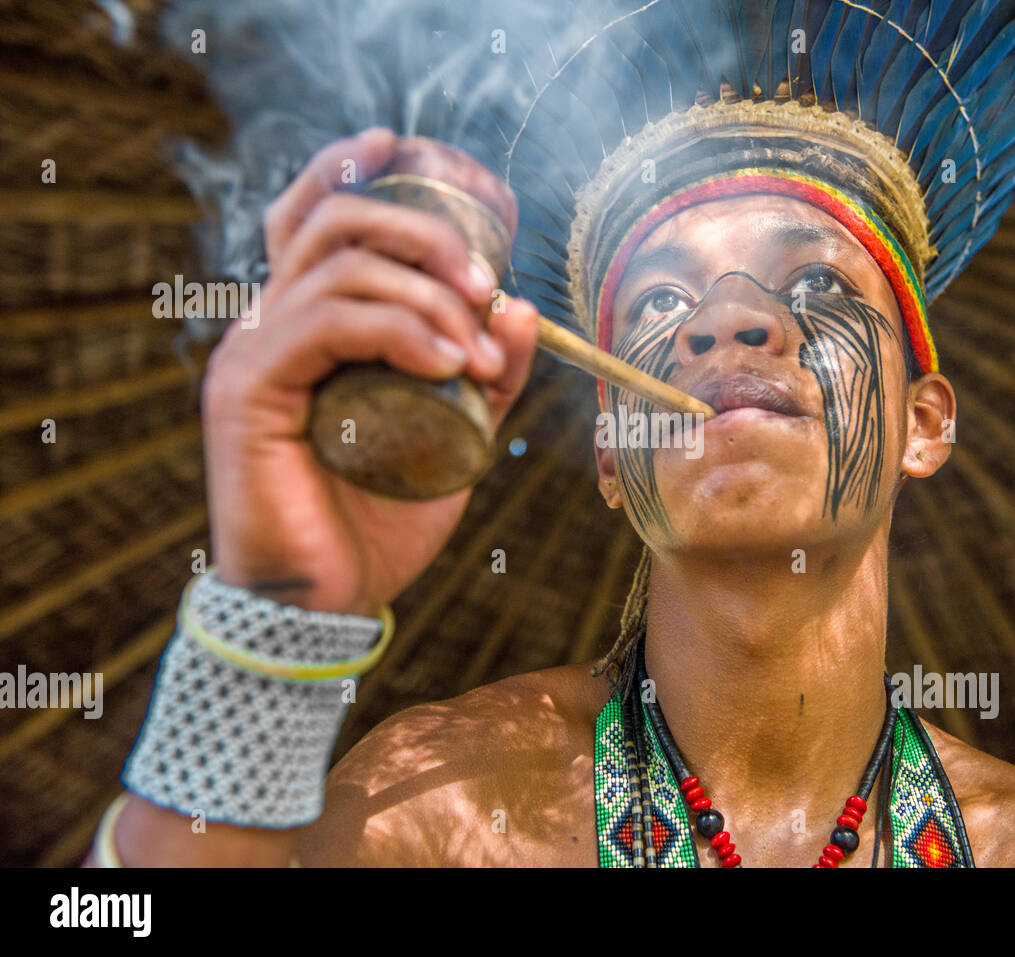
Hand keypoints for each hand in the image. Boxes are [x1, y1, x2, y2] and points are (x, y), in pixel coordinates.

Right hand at [202, 128, 538, 615]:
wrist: (327, 603)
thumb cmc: (382, 519)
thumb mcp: (454, 434)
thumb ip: (483, 373)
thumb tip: (523, 307)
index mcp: (308, 324)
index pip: (313, 216)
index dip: (350, 168)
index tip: (404, 147)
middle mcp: (270, 323)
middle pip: (332, 219)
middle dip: (424, 232)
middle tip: (488, 285)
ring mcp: (252, 352)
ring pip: (337, 266)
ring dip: (426, 292)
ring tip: (481, 350)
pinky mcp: (249, 391)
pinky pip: (327, 323)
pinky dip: (399, 329)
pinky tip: (449, 362)